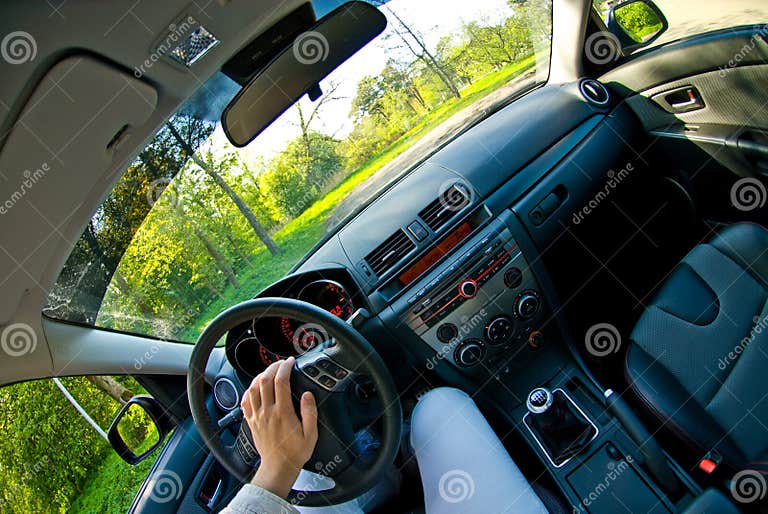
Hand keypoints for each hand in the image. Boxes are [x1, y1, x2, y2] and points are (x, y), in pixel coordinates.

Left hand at [241, 356, 318, 497]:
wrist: (278, 467)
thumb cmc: (295, 453)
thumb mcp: (311, 434)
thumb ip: (310, 412)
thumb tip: (307, 395)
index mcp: (283, 413)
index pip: (281, 381)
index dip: (285, 367)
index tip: (290, 362)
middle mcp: (268, 412)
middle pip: (265, 380)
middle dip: (273, 367)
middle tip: (281, 364)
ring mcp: (257, 416)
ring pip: (253, 388)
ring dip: (260, 376)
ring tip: (269, 372)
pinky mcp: (251, 421)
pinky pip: (245, 401)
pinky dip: (249, 390)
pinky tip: (255, 388)